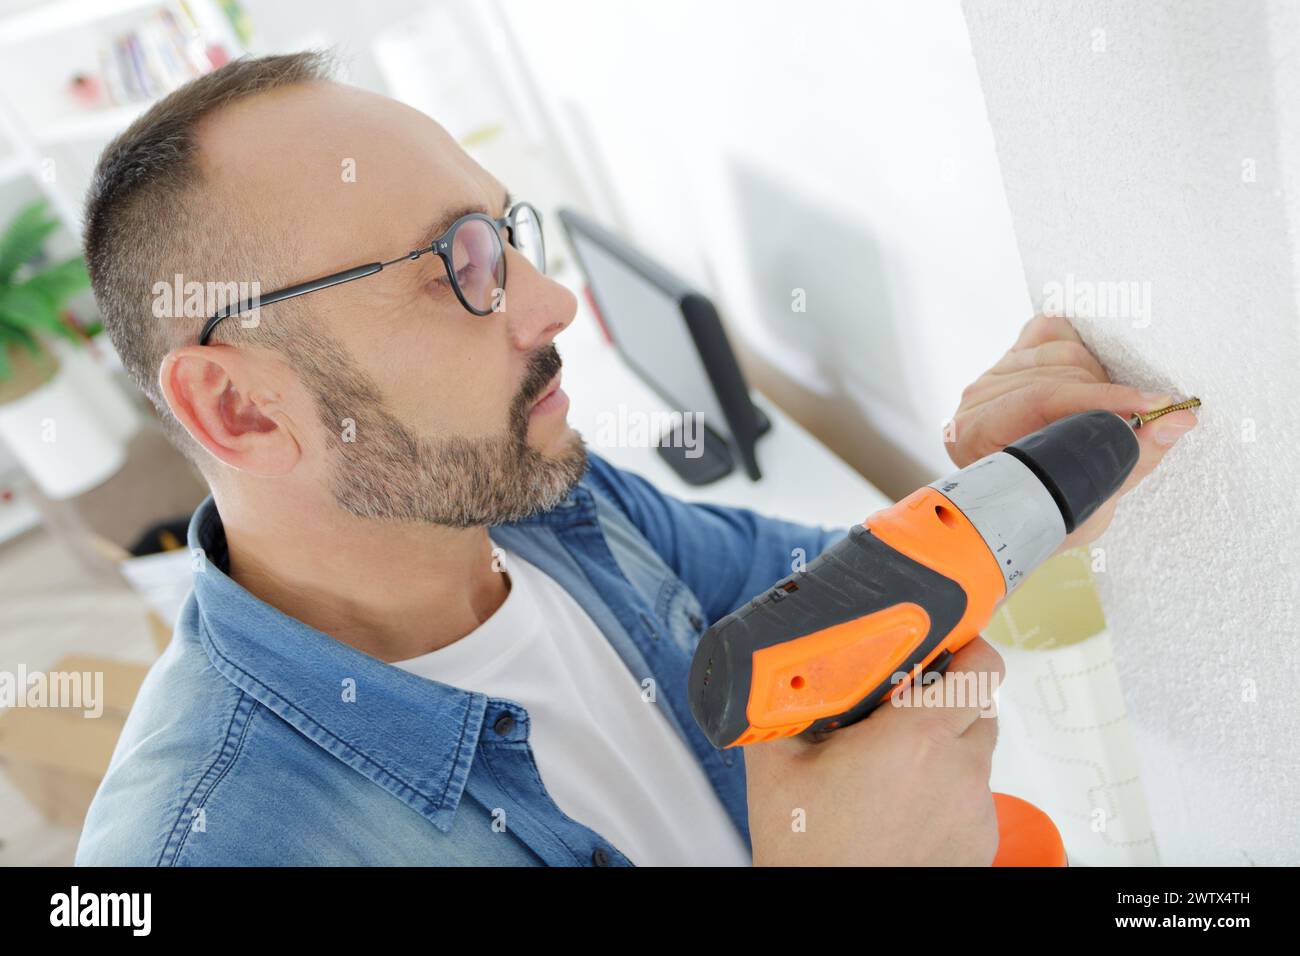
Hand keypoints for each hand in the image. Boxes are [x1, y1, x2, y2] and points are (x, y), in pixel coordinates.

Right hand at [745, 637, 1004, 865]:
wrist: (832, 921)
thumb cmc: (809, 855)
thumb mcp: (776, 766)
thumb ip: (780, 706)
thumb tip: (770, 672)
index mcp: (915, 739)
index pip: (980, 666)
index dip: (966, 646)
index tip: (945, 642)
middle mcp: (958, 772)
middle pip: (980, 703)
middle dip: (946, 694)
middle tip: (903, 703)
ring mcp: (976, 811)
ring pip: (977, 749)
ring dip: (948, 741)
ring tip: (896, 759)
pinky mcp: (980, 842)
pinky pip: (976, 793)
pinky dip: (950, 785)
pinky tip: (905, 798)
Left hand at [947, 314, 1197, 549]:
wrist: (1030, 511)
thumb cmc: (1049, 511)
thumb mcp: (1089, 504)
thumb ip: (1133, 460)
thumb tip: (1177, 420)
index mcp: (976, 436)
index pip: (1040, 398)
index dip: (1103, 399)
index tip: (1151, 407)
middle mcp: (977, 401)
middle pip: (1057, 373)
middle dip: (1108, 395)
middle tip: (1140, 420)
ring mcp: (993, 376)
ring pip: (1061, 350)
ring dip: (1100, 377)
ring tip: (1112, 413)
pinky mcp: (1011, 359)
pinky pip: (1052, 329)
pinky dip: (1083, 345)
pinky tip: (1097, 374)